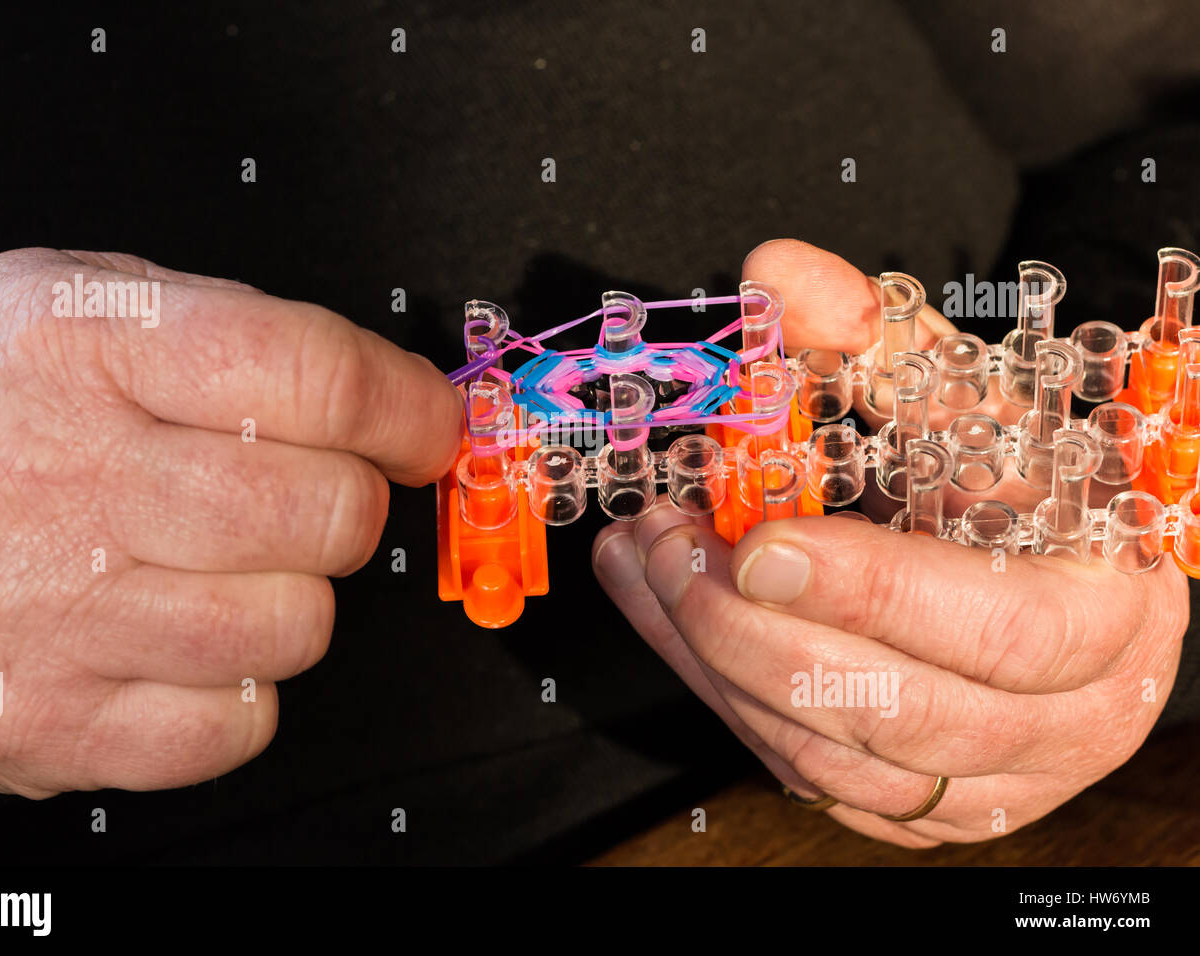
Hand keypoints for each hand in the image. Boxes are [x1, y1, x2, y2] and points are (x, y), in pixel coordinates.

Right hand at [0, 248, 461, 797]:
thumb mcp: (85, 304)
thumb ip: (241, 334)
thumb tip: (397, 399)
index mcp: (86, 347)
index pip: (312, 376)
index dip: (406, 408)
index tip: (427, 428)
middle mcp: (62, 478)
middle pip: (324, 512)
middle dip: (350, 506)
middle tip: (307, 497)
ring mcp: (50, 615)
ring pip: (294, 627)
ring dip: (293, 600)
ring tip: (223, 569)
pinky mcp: (47, 722)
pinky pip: (236, 725)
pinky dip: (240, 689)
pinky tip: (183, 641)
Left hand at [592, 240, 1189, 845]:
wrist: (1058, 580)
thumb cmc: (1024, 484)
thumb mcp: (974, 400)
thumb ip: (881, 337)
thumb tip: (776, 274)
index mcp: (1108, 617)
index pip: (1000, 629)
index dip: (874, 592)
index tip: (761, 541)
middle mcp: (1063, 724)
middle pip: (899, 714)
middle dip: (755, 632)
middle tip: (668, 546)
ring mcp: (987, 783)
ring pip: (833, 758)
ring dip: (714, 662)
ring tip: (645, 565)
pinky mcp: (917, 808)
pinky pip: (805, 775)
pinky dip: (720, 698)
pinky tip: (668, 618)